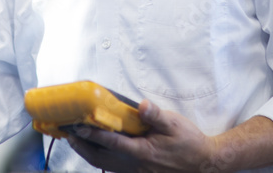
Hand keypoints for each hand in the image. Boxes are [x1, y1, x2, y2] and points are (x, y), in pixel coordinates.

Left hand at [66, 99, 216, 172]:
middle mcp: (136, 165)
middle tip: (67, 133)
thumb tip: (141, 106)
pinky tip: (95, 151)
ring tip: (74, 140)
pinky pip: (114, 168)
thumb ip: (156, 116)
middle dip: (82, 146)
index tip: (77, 126)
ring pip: (105, 165)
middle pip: (101, 158)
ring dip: (88, 153)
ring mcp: (136, 172)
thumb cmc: (190, 142)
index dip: (92, 134)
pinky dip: (100, 160)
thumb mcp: (175, 124)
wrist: (205, 164)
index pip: (111, 142)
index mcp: (142, 151)